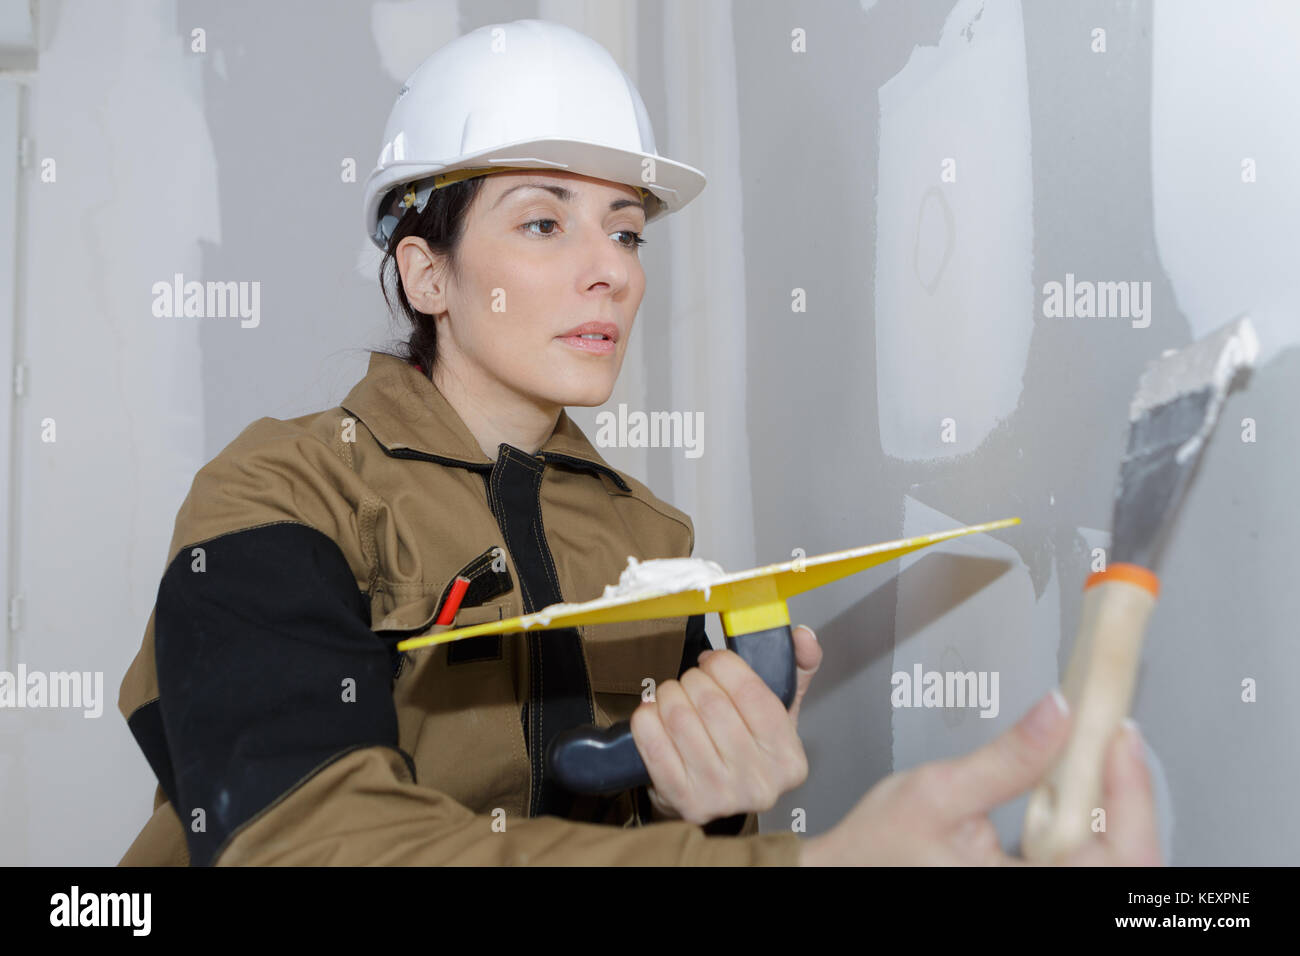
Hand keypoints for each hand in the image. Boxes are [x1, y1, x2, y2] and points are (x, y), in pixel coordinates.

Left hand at [633, 625, 822, 823]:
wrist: (715, 799)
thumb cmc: (747, 750)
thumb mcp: (780, 713)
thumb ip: (796, 668)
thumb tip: (803, 635)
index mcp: (788, 757)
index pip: (751, 692)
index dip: (723, 665)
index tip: (711, 659)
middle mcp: (759, 781)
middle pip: (711, 702)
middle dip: (693, 679)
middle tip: (691, 679)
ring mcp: (719, 794)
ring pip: (679, 718)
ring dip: (668, 694)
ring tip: (672, 694)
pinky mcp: (681, 799)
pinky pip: (652, 742)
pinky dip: (646, 717)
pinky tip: (653, 712)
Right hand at [800, 689, 1162, 865]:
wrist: (848, 873)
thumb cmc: (879, 850)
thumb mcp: (939, 790)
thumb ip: (1007, 758)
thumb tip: (1058, 714)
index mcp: (1023, 889)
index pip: (1114, 856)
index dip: (1130, 792)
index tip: (1120, 736)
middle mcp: (1041, 895)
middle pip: (1130, 860)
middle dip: (1131, 795)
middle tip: (1115, 737)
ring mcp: (1044, 890)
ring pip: (1117, 861)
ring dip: (1118, 807)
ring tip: (1100, 754)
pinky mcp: (1039, 880)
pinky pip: (1091, 862)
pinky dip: (1098, 821)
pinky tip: (1085, 787)